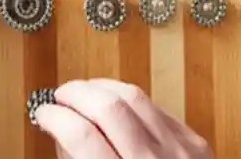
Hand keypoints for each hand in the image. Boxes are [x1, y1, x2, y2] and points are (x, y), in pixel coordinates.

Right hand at [37, 80, 210, 158]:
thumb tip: (60, 129)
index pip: (82, 136)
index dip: (55, 117)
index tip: (44, 114)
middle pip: (108, 107)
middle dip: (76, 93)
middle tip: (60, 98)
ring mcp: (181, 153)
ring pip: (134, 96)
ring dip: (101, 88)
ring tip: (84, 94)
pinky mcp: (197, 143)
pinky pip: (157, 107)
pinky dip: (130, 101)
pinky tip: (116, 106)